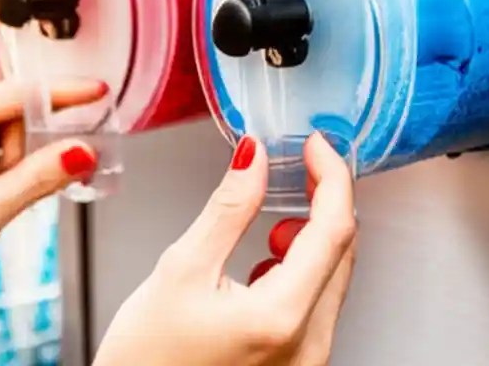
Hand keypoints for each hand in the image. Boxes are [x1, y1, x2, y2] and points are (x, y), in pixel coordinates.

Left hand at [0, 79, 104, 284]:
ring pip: (19, 124)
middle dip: (40, 141)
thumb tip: (84, 151)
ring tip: (6, 191)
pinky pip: (7, 136)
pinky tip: (9, 185)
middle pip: (23, 107)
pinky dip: (18, 159)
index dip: (66, 92)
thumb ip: (42, 176)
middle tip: (45, 175)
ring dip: (26, 156)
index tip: (101, 92)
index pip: (23, 93)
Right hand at [94, 133, 356, 365]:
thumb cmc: (147, 362)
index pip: (334, 229)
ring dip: (311, 238)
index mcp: (282, 317)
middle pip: (341, 254)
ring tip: (272, 221)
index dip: (331, 176)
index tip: (315, 145)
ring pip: (331, 279)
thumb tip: (254, 158)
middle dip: (323, 202)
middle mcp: (308, 346)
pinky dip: (300, 271)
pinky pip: (316, 306)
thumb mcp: (181, 269)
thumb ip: (227, 208)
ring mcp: (306, 361)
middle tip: (299, 166)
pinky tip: (265, 263)